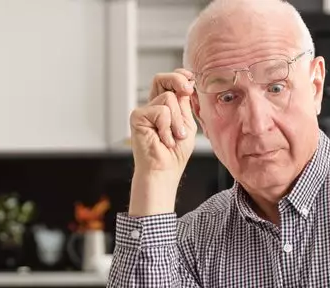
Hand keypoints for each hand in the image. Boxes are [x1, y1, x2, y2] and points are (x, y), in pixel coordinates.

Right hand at [128, 69, 197, 215]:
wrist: (164, 170)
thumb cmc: (175, 154)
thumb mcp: (187, 124)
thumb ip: (185, 104)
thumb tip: (187, 84)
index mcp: (165, 107)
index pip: (169, 82)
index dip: (179, 75)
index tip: (191, 80)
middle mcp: (153, 106)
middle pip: (161, 79)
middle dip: (177, 80)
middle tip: (188, 90)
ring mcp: (144, 111)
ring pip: (168, 98)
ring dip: (177, 121)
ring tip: (174, 137)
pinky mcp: (138, 117)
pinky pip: (161, 111)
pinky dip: (167, 126)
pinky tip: (163, 140)